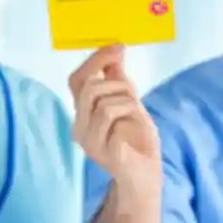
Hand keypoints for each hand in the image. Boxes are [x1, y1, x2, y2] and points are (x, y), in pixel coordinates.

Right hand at [69, 45, 159, 184]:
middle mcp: (80, 127)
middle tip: (134, 96)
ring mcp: (90, 143)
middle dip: (119, 85)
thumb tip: (115, 51)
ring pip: (107, 106)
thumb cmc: (136, 140)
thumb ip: (119, 81)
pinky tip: (135, 132)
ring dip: (130, 105)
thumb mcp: (130, 104)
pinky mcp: (106, 155)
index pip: (77, 80)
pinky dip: (132, 121)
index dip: (95, 61)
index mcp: (83, 113)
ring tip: (136, 119)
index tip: (118, 47)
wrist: (144, 175)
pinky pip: (117, 127)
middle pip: (91, 89)